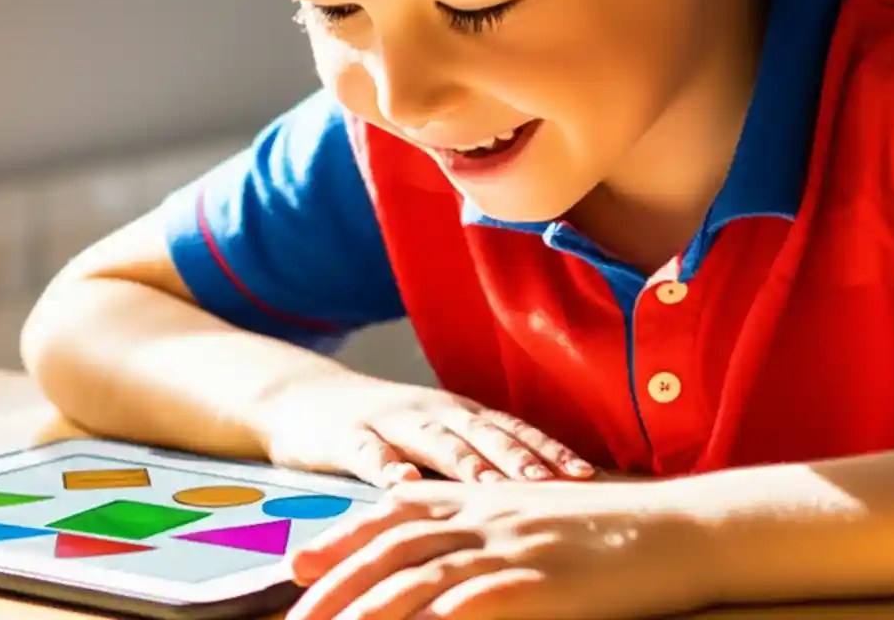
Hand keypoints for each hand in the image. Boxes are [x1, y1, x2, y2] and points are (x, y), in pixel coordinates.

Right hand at [252, 372, 595, 486]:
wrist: (303, 398)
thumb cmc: (384, 428)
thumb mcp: (435, 437)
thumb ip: (478, 459)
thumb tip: (543, 495)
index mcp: (460, 414)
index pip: (514, 431)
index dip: (551, 451)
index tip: (590, 477)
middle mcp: (433, 412)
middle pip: (485, 436)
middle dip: (523, 460)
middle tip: (558, 486)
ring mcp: (390, 422)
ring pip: (435, 443)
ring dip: (465, 465)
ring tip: (493, 490)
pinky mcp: (347, 437)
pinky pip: (368, 453)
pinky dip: (385, 469)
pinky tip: (402, 487)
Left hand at [285, 480, 717, 619]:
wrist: (680, 526)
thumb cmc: (609, 527)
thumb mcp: (535, 513)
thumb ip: (482, 523)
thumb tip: (436, 547)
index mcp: (484, 499)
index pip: (395, 514)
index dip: (343, 536)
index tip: (300, 564)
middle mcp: (489, 518)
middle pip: (395, 548)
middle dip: (338, 582)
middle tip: (296, 616)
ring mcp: (516, 550)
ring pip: (424, 577)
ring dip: (371, 609)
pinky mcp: (548, 585)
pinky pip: (483, 600)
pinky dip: (444, 616)